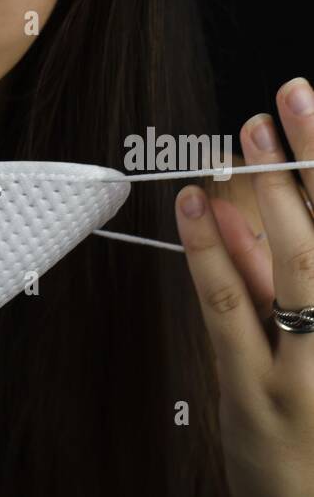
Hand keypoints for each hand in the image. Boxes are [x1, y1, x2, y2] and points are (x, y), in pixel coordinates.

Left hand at [175, 77, 313, 496]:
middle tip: (290, 98)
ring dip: (269, 194)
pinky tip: (194, 205)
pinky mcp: (254, 398)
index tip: (311, 110)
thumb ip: (290, 275)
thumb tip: (252, 203)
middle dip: (313, 163)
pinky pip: (231, 312)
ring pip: (295, 269)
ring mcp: (307, 375)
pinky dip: (211, 253)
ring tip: (246, 134)